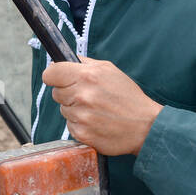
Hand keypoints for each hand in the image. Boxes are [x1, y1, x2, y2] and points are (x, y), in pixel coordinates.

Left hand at [42, 57, 162, 156]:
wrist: (145, 126)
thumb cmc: (127, 97)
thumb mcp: (109, 70)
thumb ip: (84, 63)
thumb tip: (60, 61)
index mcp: (87, 76)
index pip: (50, 74)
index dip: (54, 76)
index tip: (58, 79)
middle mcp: (82, 95)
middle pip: (56, 93)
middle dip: (68, 93)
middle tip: (88, 96)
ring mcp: (81, 116)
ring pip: (63, 109)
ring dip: (75, 110)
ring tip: (96, 110)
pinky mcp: (82, 133)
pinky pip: (70, 126)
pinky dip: (80, 124)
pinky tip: (96, 122)